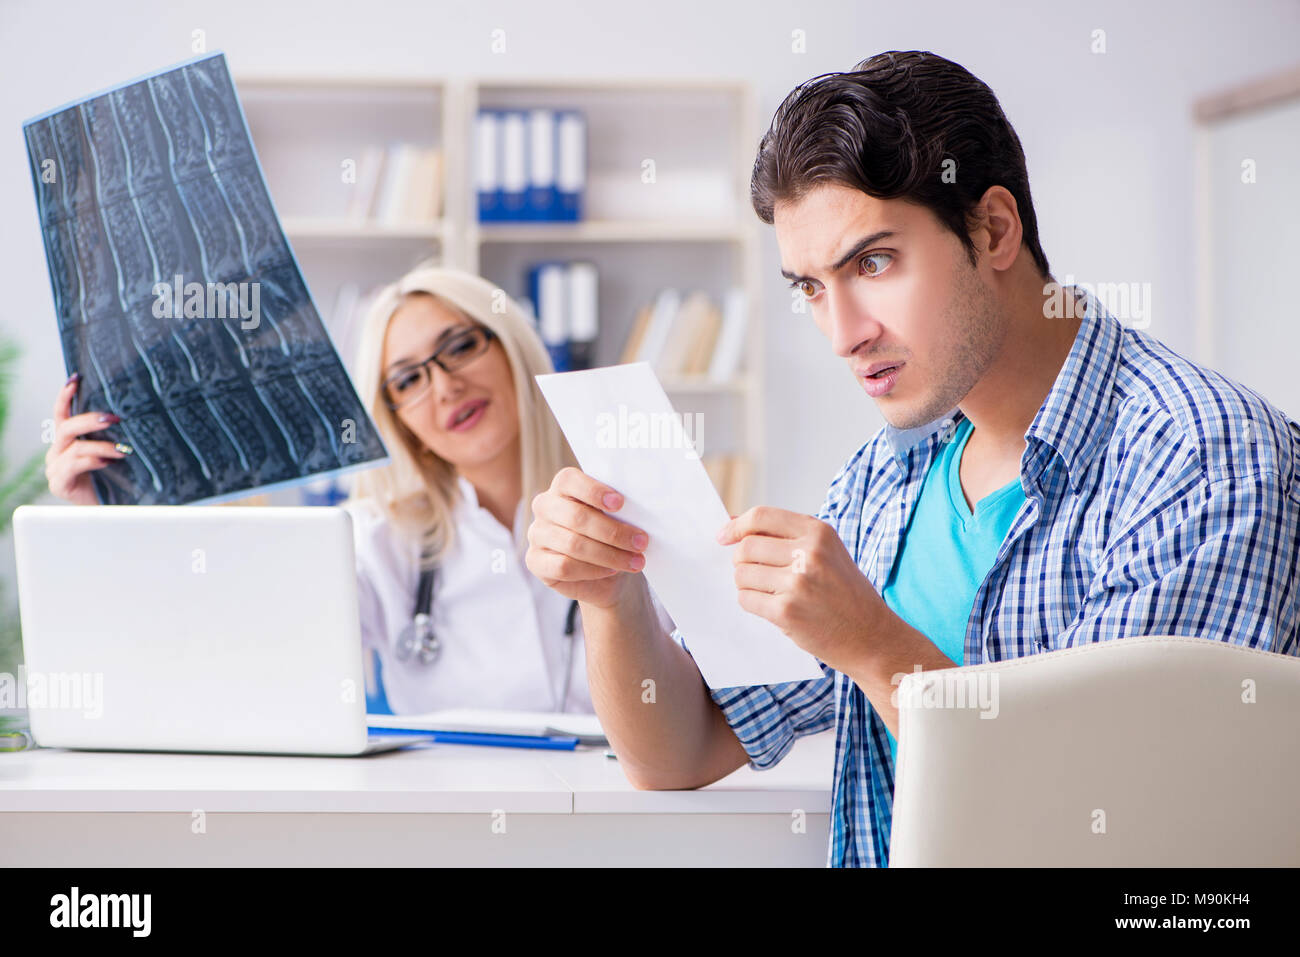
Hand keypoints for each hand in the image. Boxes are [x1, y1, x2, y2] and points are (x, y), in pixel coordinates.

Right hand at [44, 373, 129, 505]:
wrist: (110, 509)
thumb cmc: (115, 478)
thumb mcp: (114, 452)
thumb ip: (114, 436)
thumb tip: (136, 413)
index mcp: (68, 440)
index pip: (62, 413)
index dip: (66, 395)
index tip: (76, 378)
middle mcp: (58, 451)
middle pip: (66, 427)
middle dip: (90, 419)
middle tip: (114, 418)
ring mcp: (56, 467)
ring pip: (74, 447)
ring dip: (101, 445)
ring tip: (122, 450)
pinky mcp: (59, 484)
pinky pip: (73, 466)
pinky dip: (92, 461)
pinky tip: (108, 462)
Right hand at [525, 467, 649, 609]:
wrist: (606, 571)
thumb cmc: (613, 535)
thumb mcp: (619, 518)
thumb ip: (620, 510)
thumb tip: (639, 510)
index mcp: (563, 486)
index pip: (569, 480)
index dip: (594, 491)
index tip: (620, 503)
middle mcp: (545, 506)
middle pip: (576, 516)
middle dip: (613, 532)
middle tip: (640, 542)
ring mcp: (537, 533)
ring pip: (573, 544)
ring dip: (609, 555)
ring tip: (634, 561)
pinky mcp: (535, 560)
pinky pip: (564, 566)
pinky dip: (593, 570)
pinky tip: (611, 571)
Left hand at [717, 505, 890, 674]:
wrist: (870, 635)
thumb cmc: (844, 592)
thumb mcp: (824, 551)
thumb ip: (783, 535)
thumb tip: (731, 523)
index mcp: (818, 532)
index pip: (761, 516)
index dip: (736, 526)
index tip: (723, 536)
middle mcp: (809, 553)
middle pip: (746, 547)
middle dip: (741, 561)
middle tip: (755, 573)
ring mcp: (798, 583)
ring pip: (742, 574)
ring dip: (747, 584)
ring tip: (771, 592)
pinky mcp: (786, 611)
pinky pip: (746, 599)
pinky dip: (751, 602)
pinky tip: (772, 607)